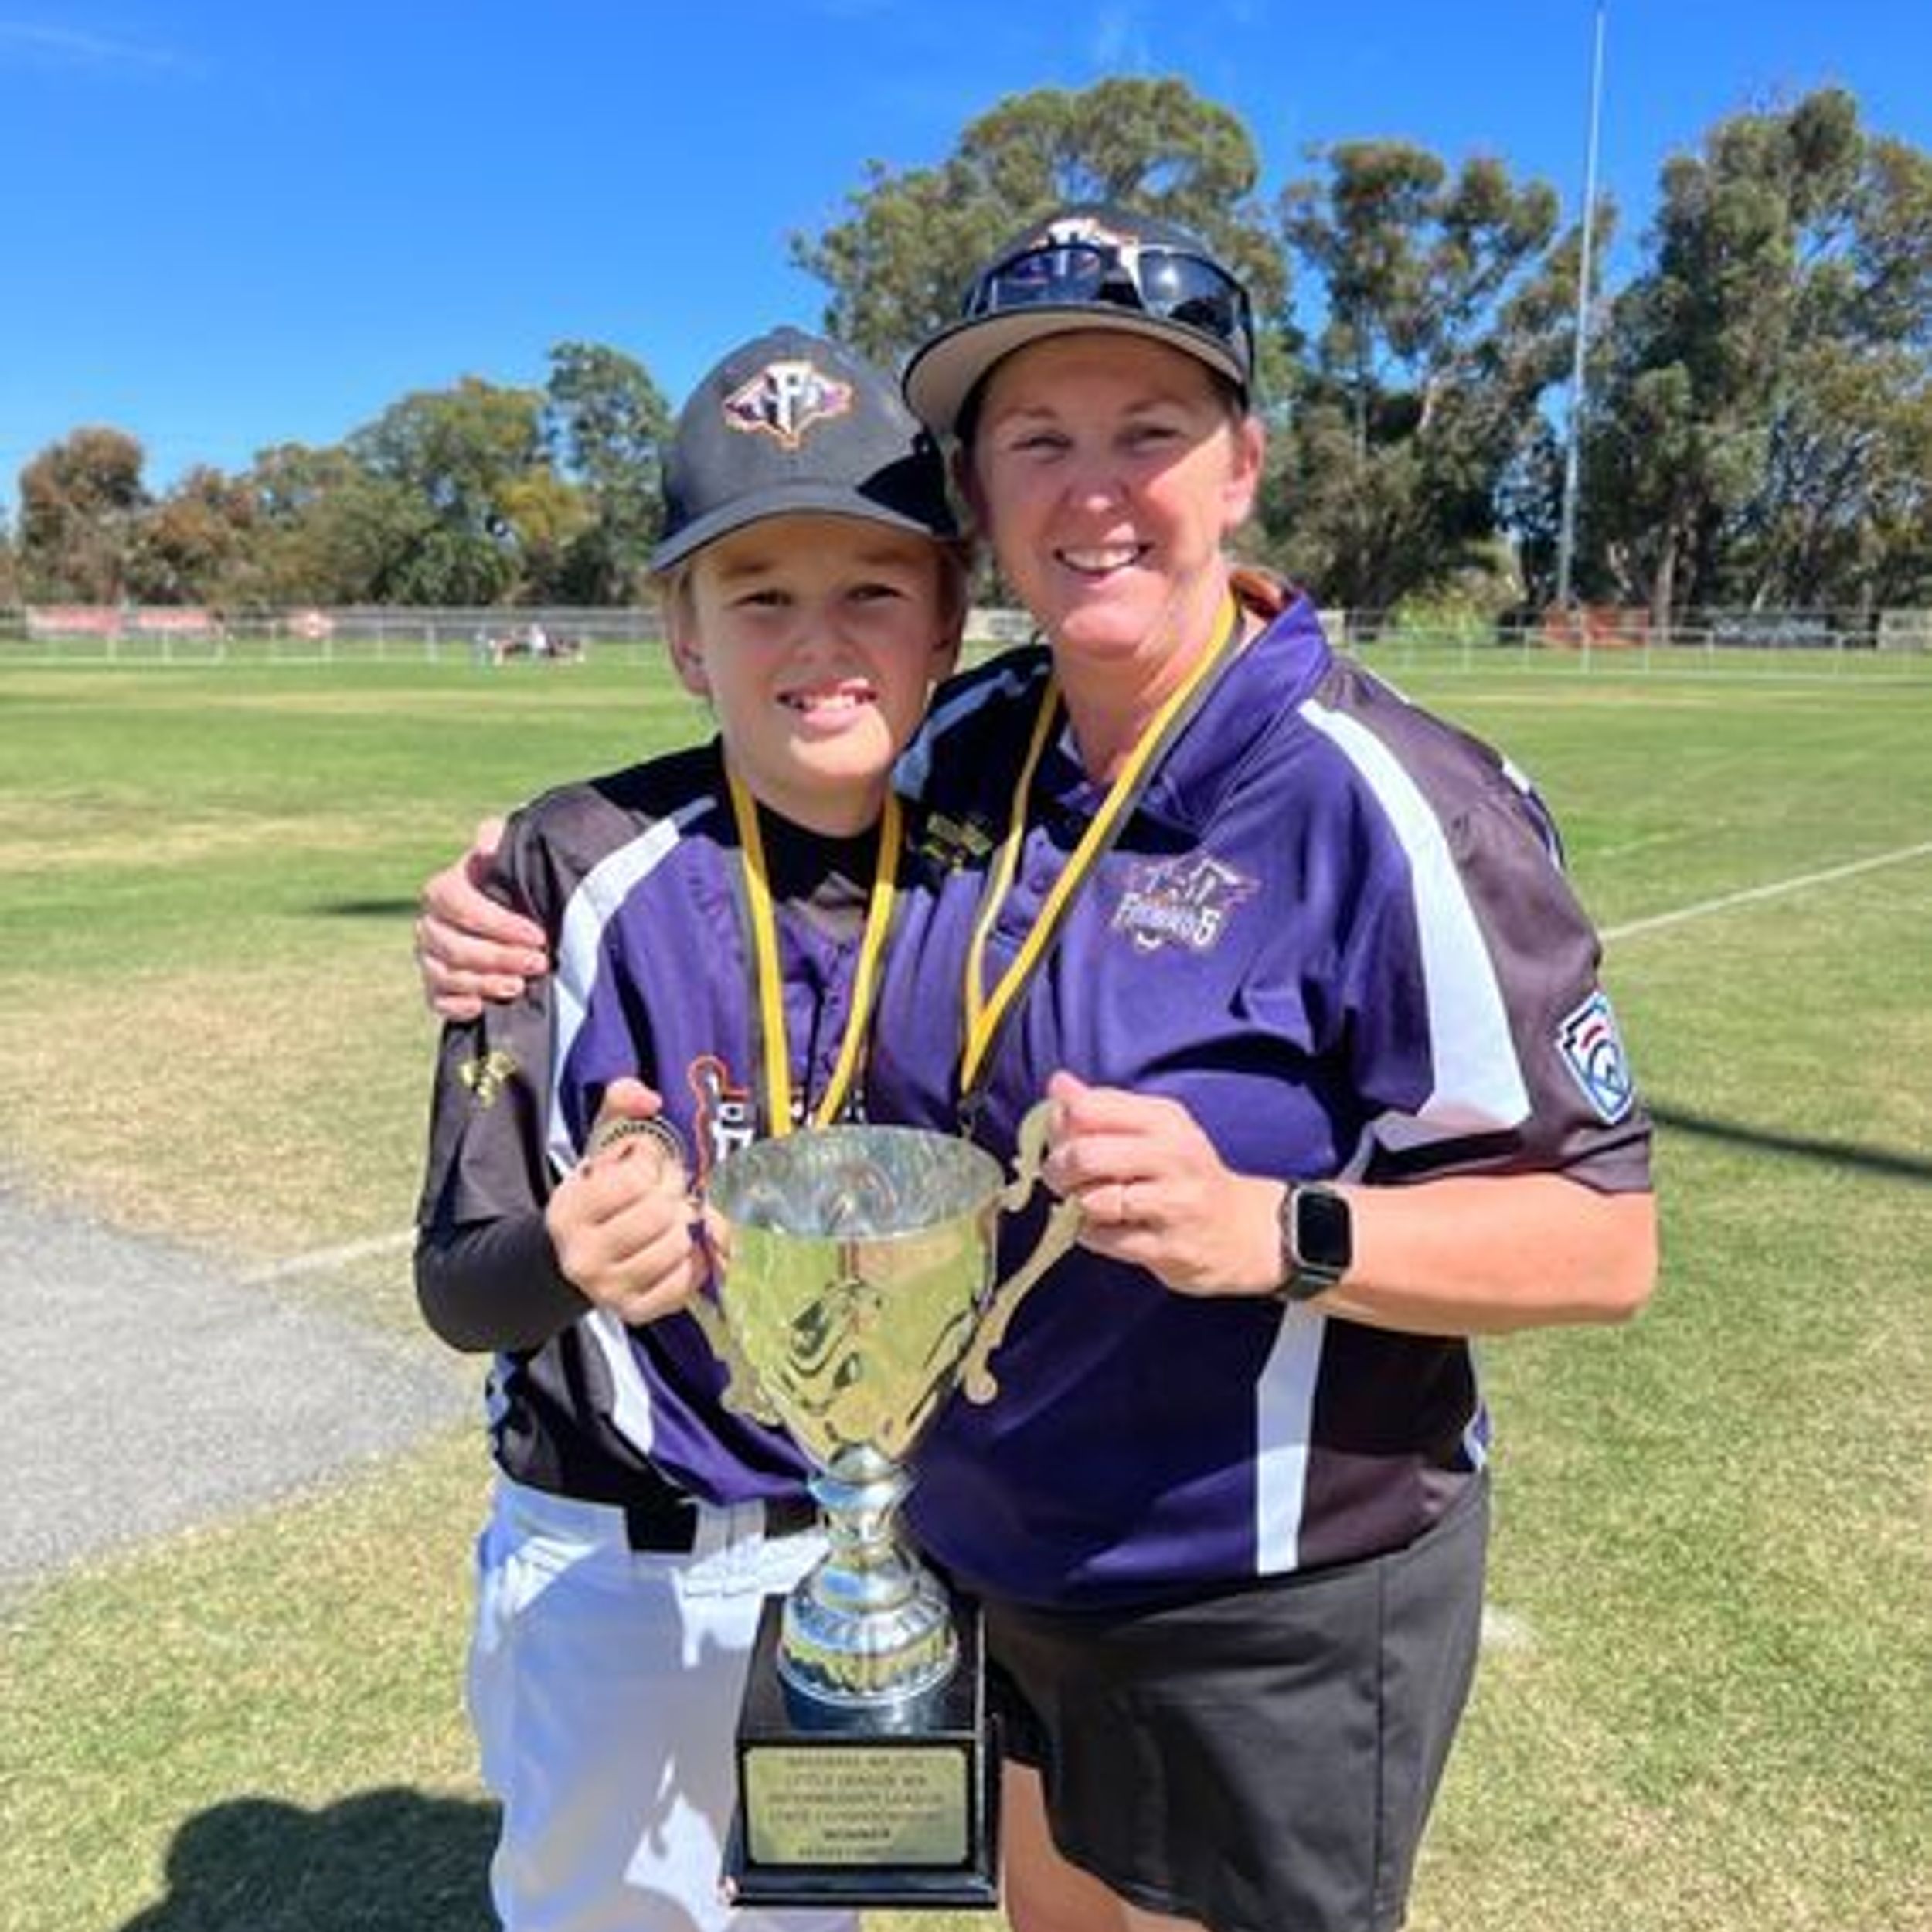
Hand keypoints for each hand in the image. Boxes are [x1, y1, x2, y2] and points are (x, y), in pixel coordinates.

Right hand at [415, 815, 550, 1019]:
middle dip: (498, 957)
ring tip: (519, 986)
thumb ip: (500, 842)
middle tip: (538, 963)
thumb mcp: (513, 856)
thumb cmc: (515, 883)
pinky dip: (457, 1006)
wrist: (519, 916)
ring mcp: (429, 958)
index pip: (458, 905)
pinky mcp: (436, 987)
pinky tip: (483, 1007)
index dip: (497, 923)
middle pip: (452, 945)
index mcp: (443, 890)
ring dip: (483, 983)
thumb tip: (486, 846)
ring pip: (444, 975)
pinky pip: (436, 1001)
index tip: (537, 934)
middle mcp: (429, 924)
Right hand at [546, 1078, 705, 1324]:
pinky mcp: (636, 1311)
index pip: (634, 1180)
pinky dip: (695, 1259)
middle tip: (666, 1190)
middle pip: (661, 1215)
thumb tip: (649, 1099)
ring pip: (678, 1246)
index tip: (644, 1164)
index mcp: (569, 1211)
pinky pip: (687, 1280)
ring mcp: (609, 1289)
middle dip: (673, 1194)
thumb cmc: (598, 1195)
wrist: (572, 1257)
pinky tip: (682, 1245)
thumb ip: (619, 1104)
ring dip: (685, 1224)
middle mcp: (583, 1256)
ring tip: (672, 1216)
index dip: (651, 1164)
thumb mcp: (599, 1145)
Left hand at [1041, 1070, 1281, 1297]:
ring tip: (1087, 1204)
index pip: (1089, 1107)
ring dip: (1077, 1205)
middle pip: (1085, 1155)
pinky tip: (1105, 1228)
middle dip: (1060, 1170)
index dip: (1060, 1126)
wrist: (1243, 1230)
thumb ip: (1103, 1107)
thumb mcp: (1154, 1129)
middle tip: (1063, 1179)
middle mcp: (1174, 1155)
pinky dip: (1092, 1234)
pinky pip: (1105, 1239)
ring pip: (1093, 1200)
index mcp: (1165, 1118)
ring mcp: (1175, 1204)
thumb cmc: (1183, 1173)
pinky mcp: (1169, 1248)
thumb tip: (1057, 1084)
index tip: (1062, 1140)